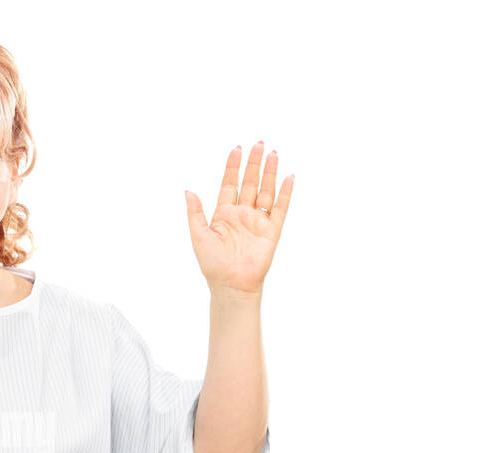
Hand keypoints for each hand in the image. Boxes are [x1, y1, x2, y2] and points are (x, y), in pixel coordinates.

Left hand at [184, 142, 293, 295]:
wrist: (230, 285)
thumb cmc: (212, 264)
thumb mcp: (199, 235)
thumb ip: (195, 213)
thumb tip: (188, 190)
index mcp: (223, 214)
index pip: (229, 184)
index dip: (233, 167)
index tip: (236, 149)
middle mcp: (241, 214)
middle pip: (249, 183)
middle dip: (253, 164)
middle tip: (258, 144)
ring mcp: (257, 221)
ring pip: (265, 191)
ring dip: (268, 173)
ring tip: (272, 153)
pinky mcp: (272, 231)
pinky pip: (280, 208)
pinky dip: (285, 193)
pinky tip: (288, 177)